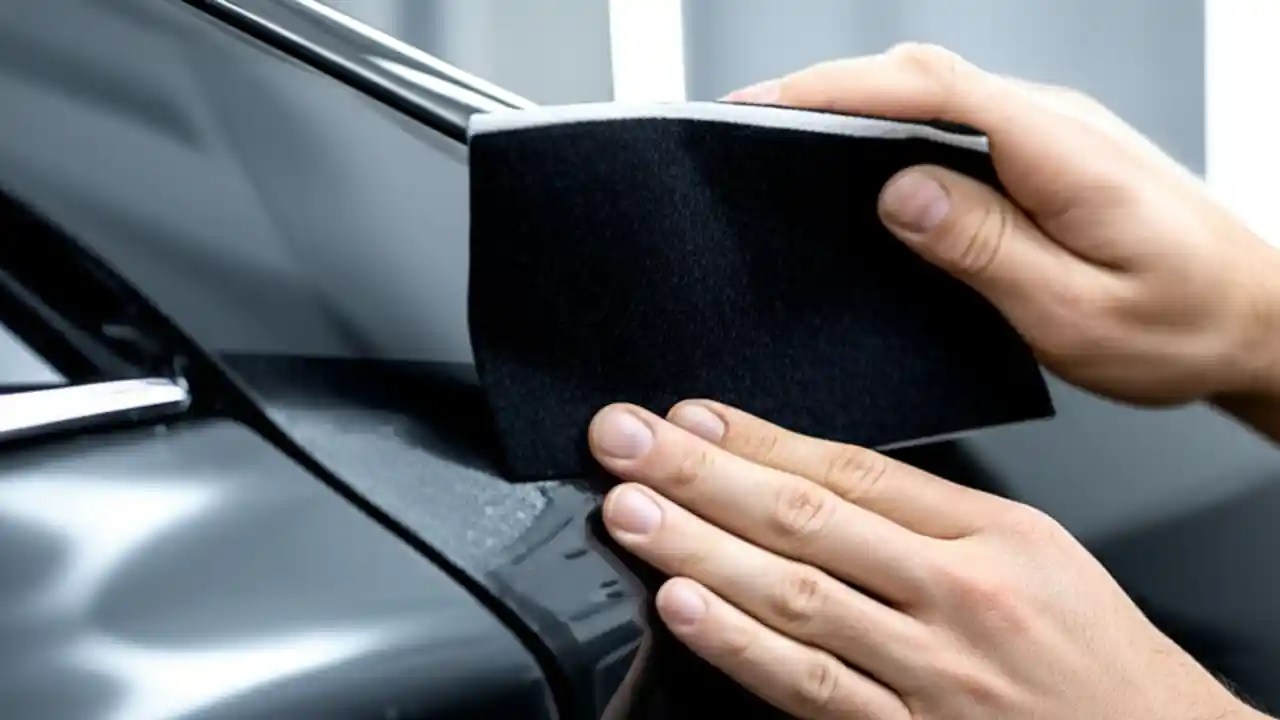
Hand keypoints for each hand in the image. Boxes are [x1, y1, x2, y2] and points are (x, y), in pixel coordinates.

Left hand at [589, 401, 1262, 719]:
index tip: (687, 416)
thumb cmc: (1093, 651)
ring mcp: (930, 673)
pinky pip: (813, 689)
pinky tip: (687, 607)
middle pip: (807, 519)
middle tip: (623, 440)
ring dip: (701, 549)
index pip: (851, 470)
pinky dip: (743, 646)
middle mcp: (956, 597)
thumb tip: (809, 473)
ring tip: (630, 511)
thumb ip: (925, 515)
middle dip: (701, 475)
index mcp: (989, 534)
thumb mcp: (1032, 550)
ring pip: (797, 598)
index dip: (757, 440)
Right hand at [727, 45, 1279, 434]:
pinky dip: (895, 136)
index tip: (758, 109)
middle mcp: (1051, 123)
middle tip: (748, 131)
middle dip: (826, 95)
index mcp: (1058, 149)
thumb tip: (899, 193)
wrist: (1259, 319)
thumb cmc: (1184, 325)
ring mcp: (1048, 133)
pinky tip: (864, 172)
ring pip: (934, 98)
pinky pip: (956, 127)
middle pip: (920, 78)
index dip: (833, 93)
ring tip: (787, 151)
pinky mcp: (1044, 155)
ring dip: (857, 114)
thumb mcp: (1078, 312)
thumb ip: (987, 249)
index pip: (928, 90)